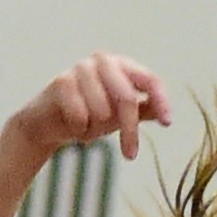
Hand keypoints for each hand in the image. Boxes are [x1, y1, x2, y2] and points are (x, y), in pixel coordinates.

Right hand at [11, 52, 172, 161]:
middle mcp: (103, 60)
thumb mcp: (120, 115)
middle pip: (126, 98)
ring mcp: (81, 68)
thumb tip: (165, 116)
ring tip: (88, 127)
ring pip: (102, 110)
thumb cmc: (89, 114)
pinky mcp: (61, 81)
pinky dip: (80, 130)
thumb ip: (143, 110)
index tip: (167, 123)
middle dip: (129, 131)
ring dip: (96, 129)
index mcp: (123, 65)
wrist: (49, 122)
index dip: (160, 101)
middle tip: (130, 156)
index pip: (149, 80)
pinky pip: (81, 116)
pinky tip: (72, 125)